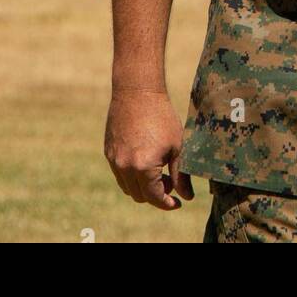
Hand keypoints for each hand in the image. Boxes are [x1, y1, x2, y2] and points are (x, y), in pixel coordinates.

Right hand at [104, 88, 193, 209]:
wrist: (138, 92)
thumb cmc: (162, 117)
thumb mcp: (177, 146)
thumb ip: (180, 175)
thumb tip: (187, 197)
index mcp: (143, 167)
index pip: (154, 198)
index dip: (167, 203)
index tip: (177, 203)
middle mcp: (125, 167)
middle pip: (140, 196)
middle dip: (156, 194)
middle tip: (170, 180)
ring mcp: (114, 160)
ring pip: (127, 187)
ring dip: (142, 187)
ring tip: (158, 170)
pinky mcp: (108, 152)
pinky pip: (120, 174)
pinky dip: (132, 175)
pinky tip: (146, 160)